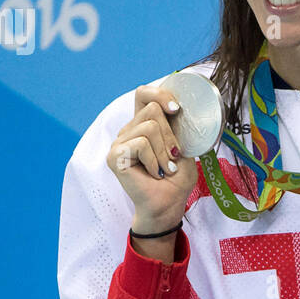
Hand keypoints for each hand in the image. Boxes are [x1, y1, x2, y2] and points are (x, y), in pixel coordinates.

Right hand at [106, 85, 199, 232]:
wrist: (168, 204)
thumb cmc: (176, 179)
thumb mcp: (184, 148)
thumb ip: (177, 126)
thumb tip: (178, 108)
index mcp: (143, 125)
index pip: (143, 94)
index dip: (160, 94)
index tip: (176, 110)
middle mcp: (129, 131)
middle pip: (152, 109)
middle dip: (170, 135)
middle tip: (173, 158)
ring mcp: (119, 143)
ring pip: (149, 127)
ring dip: (163, 152)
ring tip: (164, 169)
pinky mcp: (115, 156)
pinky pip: (141, 144)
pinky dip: (154, 161)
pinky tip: (154, 173)